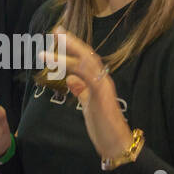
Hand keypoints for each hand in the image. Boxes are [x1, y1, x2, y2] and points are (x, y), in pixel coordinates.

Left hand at [46, 26, 132, 161]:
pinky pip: (88, 76)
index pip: (85, 60)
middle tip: (56, 29)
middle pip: (87, 55)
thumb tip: (71, 79)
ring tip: (56, 40)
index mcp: (98, 82)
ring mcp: (103, 87)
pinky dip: (75, 67)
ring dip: (70, 50)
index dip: (73, 47)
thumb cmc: (103, 128)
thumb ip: (81, 92)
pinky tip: (61, 62)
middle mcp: (102, 80)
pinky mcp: (102, 95)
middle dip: (71, 42)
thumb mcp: (88, 107)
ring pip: (87, 62)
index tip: (59, 36)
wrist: (117, 144)